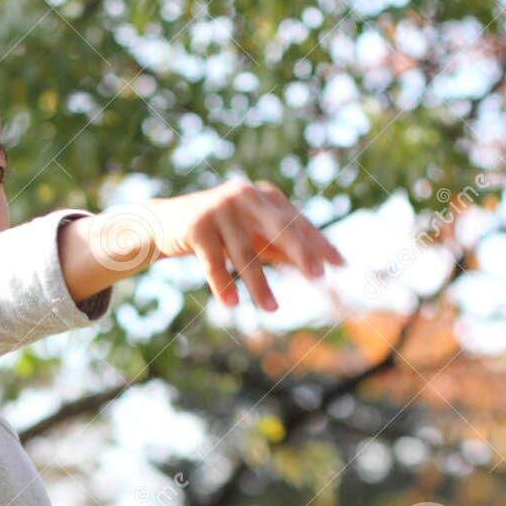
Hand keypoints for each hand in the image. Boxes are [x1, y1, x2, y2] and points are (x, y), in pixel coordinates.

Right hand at [147, 177, 345, 311]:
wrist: (164, 222)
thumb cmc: (218, 231)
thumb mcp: (251, 234)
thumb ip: (278, 244)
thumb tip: (316, 266)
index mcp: (263, 195)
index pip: (297, 221)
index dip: (319, 243)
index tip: (341, 265)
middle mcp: (244, 195)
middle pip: (278, 227)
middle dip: (300, 253)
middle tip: (318, 277)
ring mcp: (218, 208)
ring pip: (244, 252)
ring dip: (259, 284)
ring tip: (272, 309)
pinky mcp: (196, 226)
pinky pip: (213, 261)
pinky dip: (222, 285)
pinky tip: (232, 304)